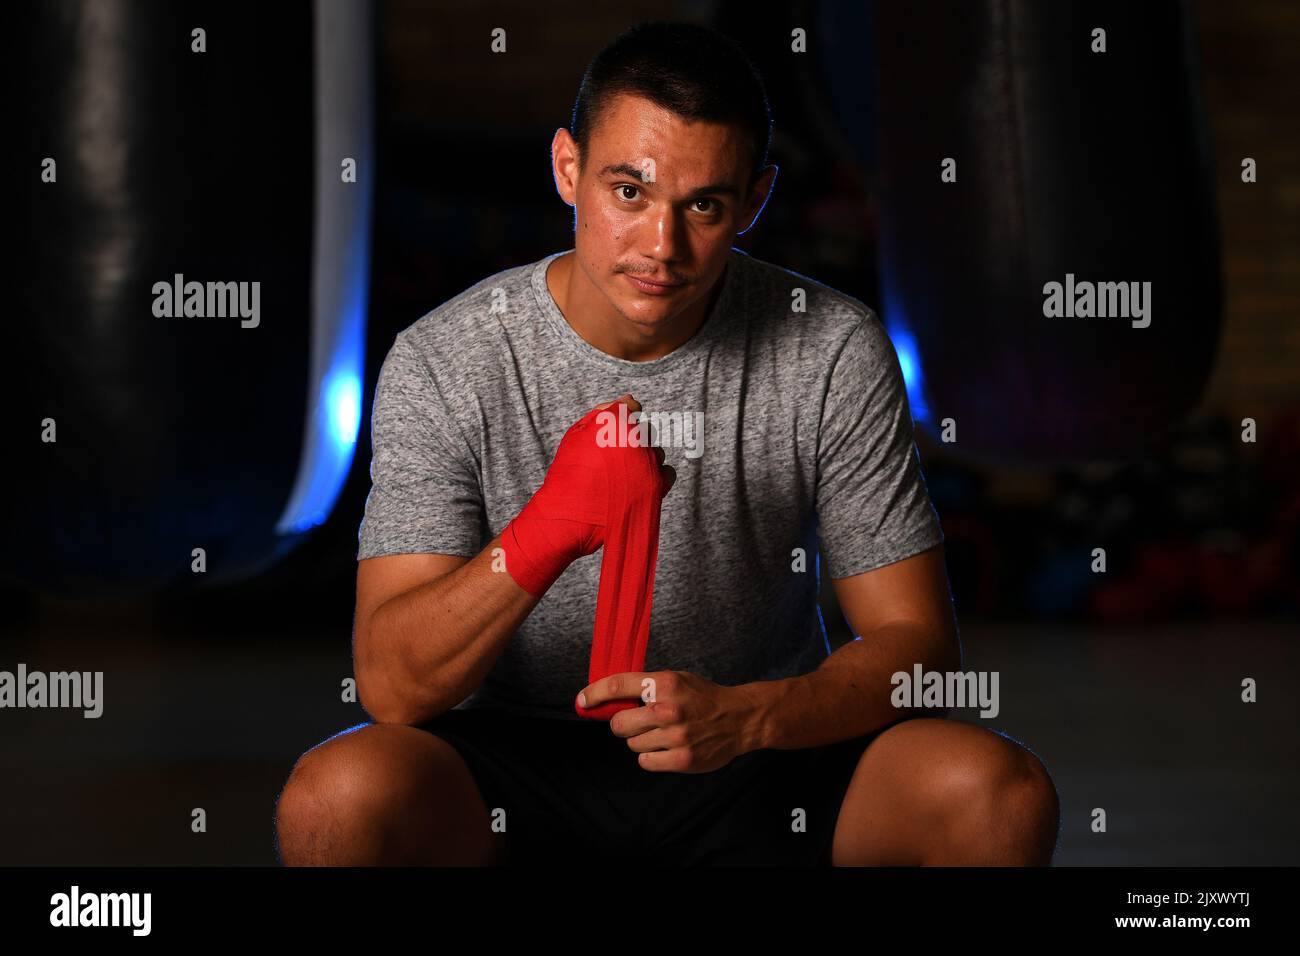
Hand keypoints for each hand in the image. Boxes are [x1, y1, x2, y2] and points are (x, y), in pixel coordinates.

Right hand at [500, 393, 674, 596]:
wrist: (569, 515)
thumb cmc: (569, 473)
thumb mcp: (576, 434)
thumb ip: (601, 412)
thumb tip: (627, 399)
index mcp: (616, 422)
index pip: (632, 406)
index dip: (622, 418)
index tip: (613, 432)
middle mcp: (636, 440)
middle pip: (644, 430)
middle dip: (631, 440)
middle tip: (612, 459)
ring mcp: (648, 464)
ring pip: (656, 451)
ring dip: (644, 458)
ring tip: (622, 475)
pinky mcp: (656, 486)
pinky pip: (668, 472)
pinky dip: (657, 475)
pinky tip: (639, 482)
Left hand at [577, 670, 762, 772]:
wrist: (740, 718)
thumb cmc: (703, 697)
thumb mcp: (676, 679)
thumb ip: (646, 686)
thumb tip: (607, 699)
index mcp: (665, 683)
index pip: (617, 686)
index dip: (594, 694)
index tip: (581, 702)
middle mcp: (668, 709)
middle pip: (619, 724)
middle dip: (622, 724)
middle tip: (636, 722)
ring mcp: (676, 736)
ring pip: (632, 744)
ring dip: (641, 741)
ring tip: (662, 734)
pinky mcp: (682, 759)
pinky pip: (645, 762)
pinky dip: (651, 757)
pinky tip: (666, 748)